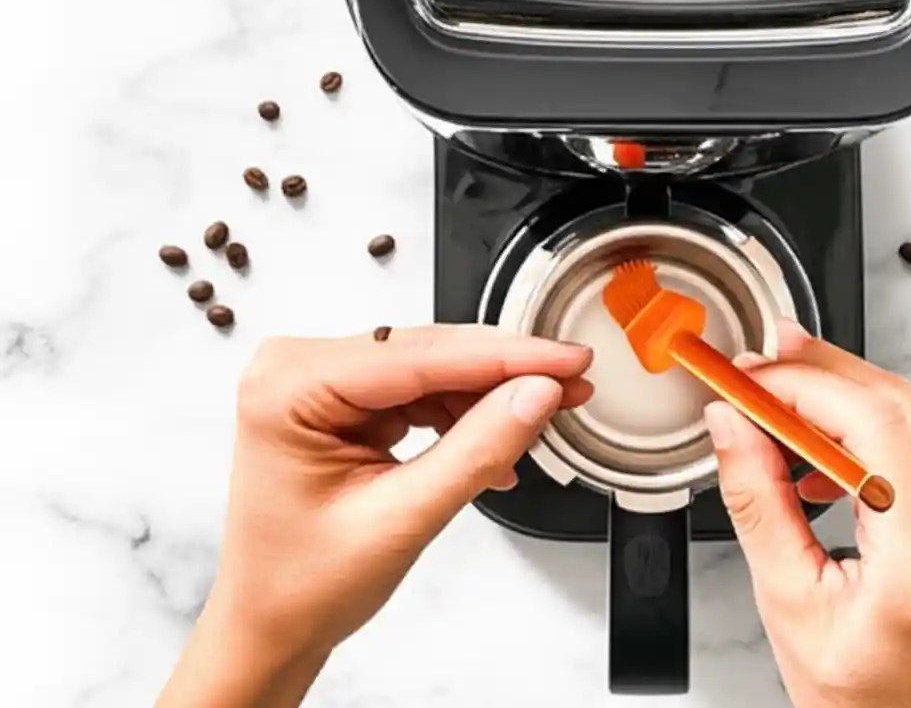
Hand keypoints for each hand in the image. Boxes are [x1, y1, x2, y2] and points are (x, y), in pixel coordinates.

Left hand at [158, 325, 592, 707]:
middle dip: (504, 369)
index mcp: (288, 388)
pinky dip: (464, 414)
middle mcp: (296, 371)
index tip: (566, 357)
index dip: (503, 355)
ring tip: (546, 411)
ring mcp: (319, 384)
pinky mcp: (342, 402)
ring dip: (489, 393)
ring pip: (430, 369)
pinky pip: (419, 390)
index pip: (417, 356)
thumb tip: (537, 394)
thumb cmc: (303, 583)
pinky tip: (499, 439)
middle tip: (573, 378)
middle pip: (425, 353)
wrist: (271, 625)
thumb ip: (476, 451)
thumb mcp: (402, 519)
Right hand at [705, 320, 910, 707]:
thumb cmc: (868, 706)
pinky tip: (823, 459)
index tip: (749, 376)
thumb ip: (759, 504)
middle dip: (820, 370)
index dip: (802, 382)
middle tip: (760, 362)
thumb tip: (734, 427)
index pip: (872, 423)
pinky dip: (868, 437)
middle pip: (899, 404)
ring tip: (777, 414)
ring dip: (840, 400)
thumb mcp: (791, 607)